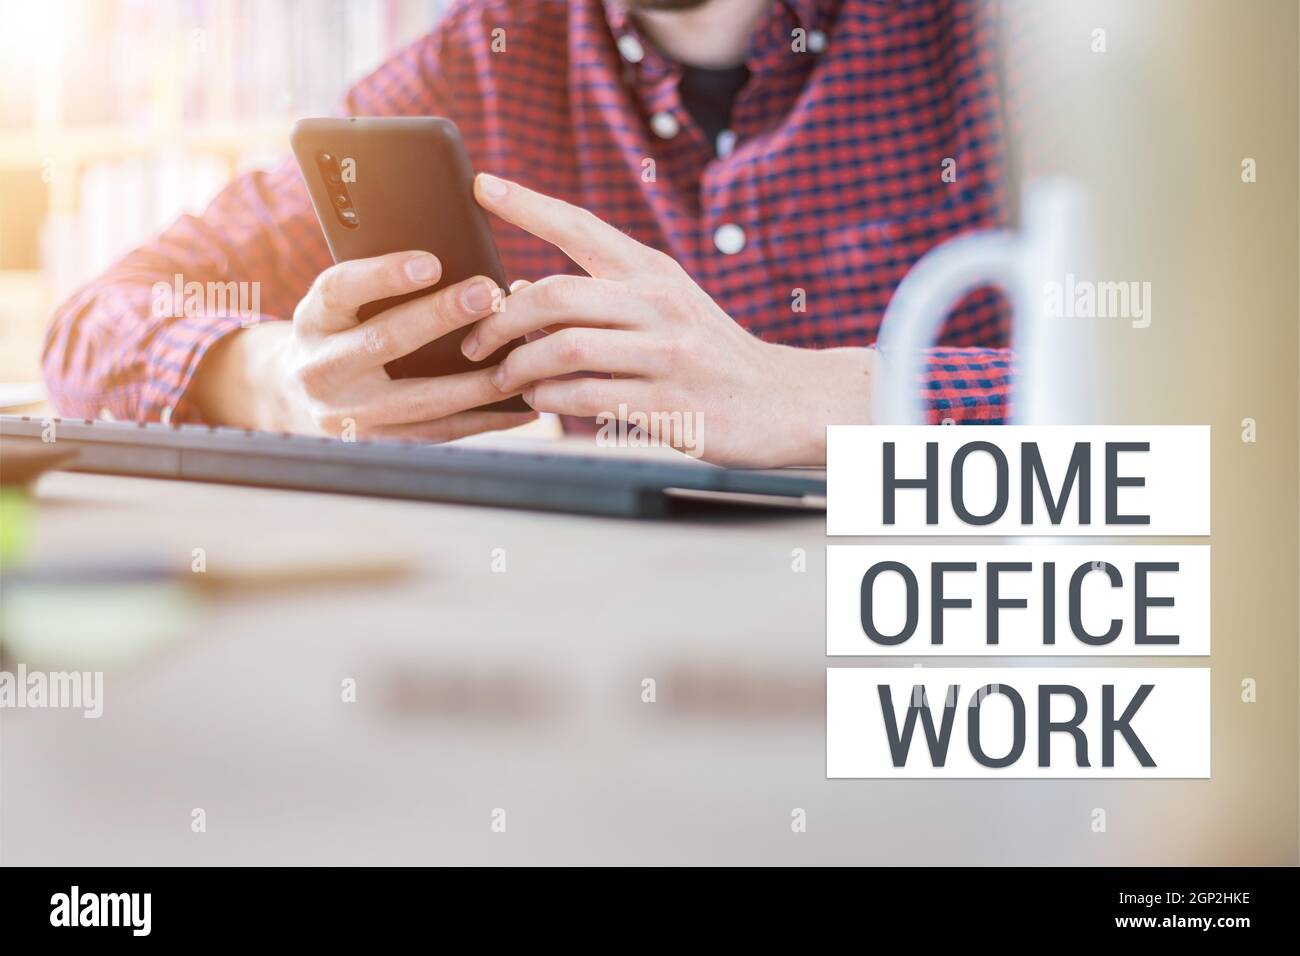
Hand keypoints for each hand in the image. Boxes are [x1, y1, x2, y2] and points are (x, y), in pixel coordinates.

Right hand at [193, 251, 536, 439]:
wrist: (295, 396)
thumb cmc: (338, 332)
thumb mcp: (339, 304)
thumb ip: (377, 284)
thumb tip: (455, 256)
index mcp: (312, 320)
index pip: (339, 290)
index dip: (383, 275)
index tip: (430, 262)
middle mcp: (321, 370)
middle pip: (385, 341)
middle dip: (442, 317)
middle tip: (491, 295)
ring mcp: (348, 415)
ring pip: (421, 398)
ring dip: (477, 379)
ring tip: (521, 356)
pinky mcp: (378, 444)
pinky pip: (438, 433)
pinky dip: (483, 419)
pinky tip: (519, 404)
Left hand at [464, 173, 875, 466]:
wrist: (782, 401)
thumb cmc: (710, 354)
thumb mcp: (666, 305)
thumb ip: (602, 294)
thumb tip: (524, 288)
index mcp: (653, 271)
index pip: (581, 226)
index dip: (527, 203)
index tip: (480, 185)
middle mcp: (659, 303)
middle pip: (555, 294)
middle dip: (500, 319)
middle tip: (475, 340)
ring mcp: (667, 353)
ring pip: (565, 348)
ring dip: (519, 367)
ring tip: (504, 380)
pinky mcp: (669, 403)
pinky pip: (588, 396)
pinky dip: (550, 401)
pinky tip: (541, 404)